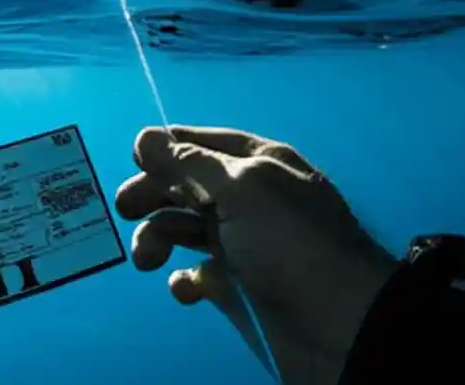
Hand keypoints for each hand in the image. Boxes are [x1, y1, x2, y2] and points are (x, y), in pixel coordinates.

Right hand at [115, 126, 396, 383]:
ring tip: (147, 259)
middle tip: (125, 209)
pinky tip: (187, 288)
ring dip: (158, 236)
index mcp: (258, 164)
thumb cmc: (290, 244)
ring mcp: (242, 243)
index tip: (133, 161)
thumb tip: (144, 137)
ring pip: (185, 228)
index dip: (167, 148)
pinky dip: (184, 279)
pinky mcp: (236, 286)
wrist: (339, 326)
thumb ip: (189, 163)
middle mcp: (249, 198)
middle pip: (186, 185)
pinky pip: (197, 274)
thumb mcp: (242, 190)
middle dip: (153, 193)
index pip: (203, 143)